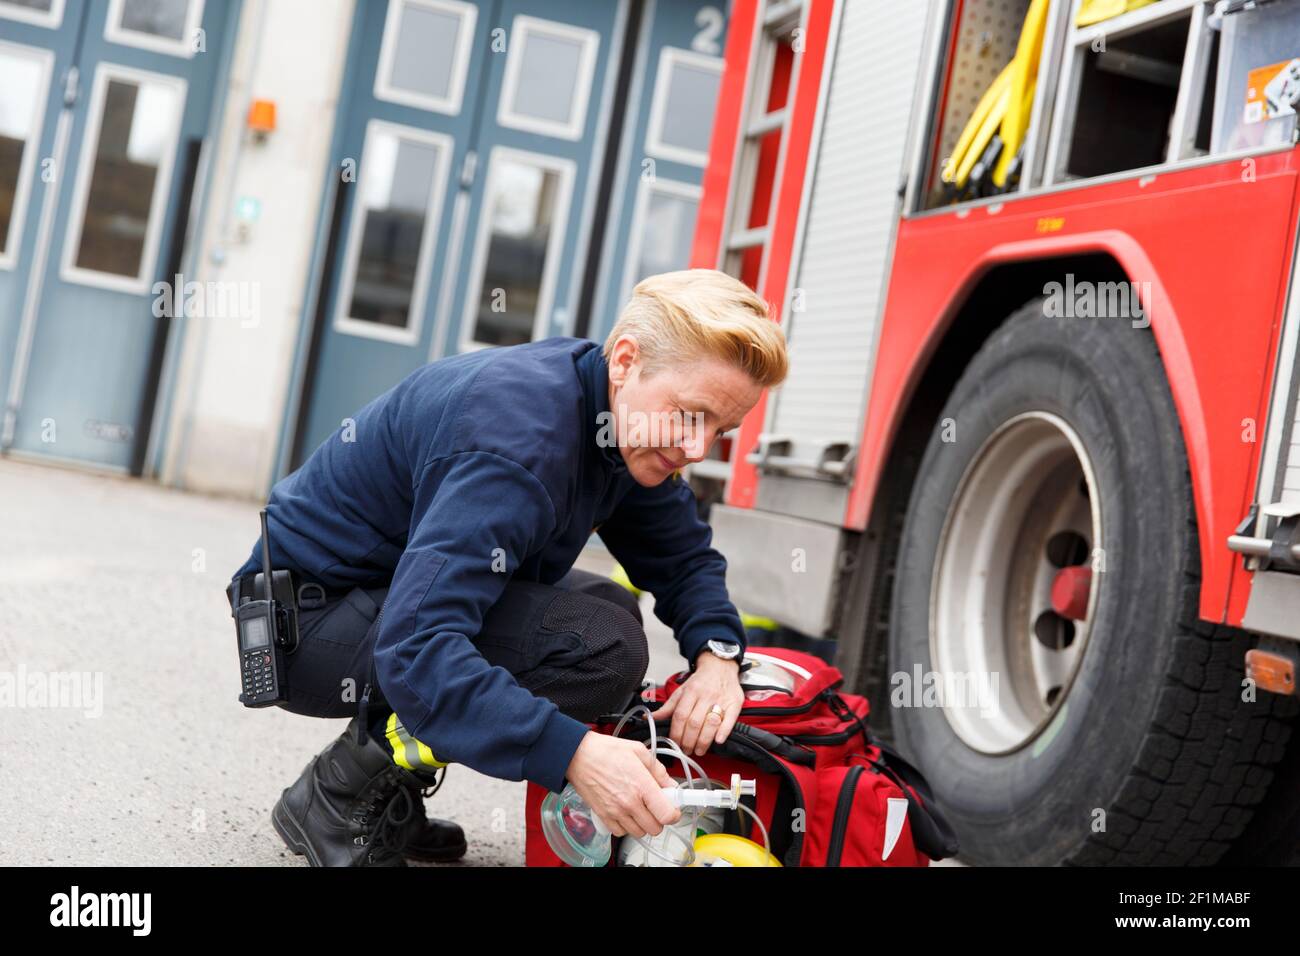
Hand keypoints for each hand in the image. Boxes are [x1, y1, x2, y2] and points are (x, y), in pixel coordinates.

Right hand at [564, 732, 680, 838]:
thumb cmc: (605, 751)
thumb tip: (671, 785)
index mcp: (641, 785)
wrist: (578, 756)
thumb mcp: (638, 751)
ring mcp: (615, 812)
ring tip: (640, 806)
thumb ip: (658, 770)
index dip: (674, 813)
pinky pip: (621, 832)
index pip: (667, 814)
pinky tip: (626, 811)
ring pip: (640, 832)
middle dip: (659, 818)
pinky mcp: (603, 817)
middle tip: (656, 804)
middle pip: (655, 828)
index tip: (673, 806)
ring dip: (643, 823)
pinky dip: (627, 826)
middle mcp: (629, 803)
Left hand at [654, 653, 744, 756]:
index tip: (675, 743)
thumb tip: (649, 718)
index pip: (680, 715)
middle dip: (689, 741)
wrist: (720, 666)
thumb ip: (667, 707)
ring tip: (699, 750)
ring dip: (704, 741)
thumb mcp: (681, 690)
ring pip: (711, 723)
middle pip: (695, 722)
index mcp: (690, 691)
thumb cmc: (700, 681)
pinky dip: (723, 732)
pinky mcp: (734, 703)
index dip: (676, 733)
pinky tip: (717, 741)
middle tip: (686, 750)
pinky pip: (730, 720)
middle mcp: (705, 695)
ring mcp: (721, 699)